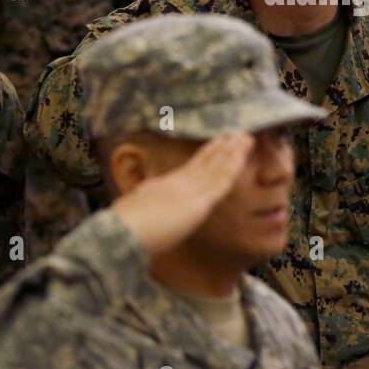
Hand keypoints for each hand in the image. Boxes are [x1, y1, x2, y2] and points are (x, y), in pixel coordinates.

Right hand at [109, 132, 255, 255]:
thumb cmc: (121, 231)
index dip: (206, 155)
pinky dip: (232, 165)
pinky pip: (220, 181)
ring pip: (216, 166)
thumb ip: (142, 212)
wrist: (121, 234)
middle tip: (236, 133)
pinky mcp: (197, 202)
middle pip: (205, 162)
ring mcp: (188, 190)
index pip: (190, 169)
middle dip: (222, 148)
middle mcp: (177, 184)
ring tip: (247, 137)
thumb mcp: (131, 216)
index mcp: (161, 188)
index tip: (218, 144)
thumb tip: (137, 214)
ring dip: (233, 151)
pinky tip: (243, 154)